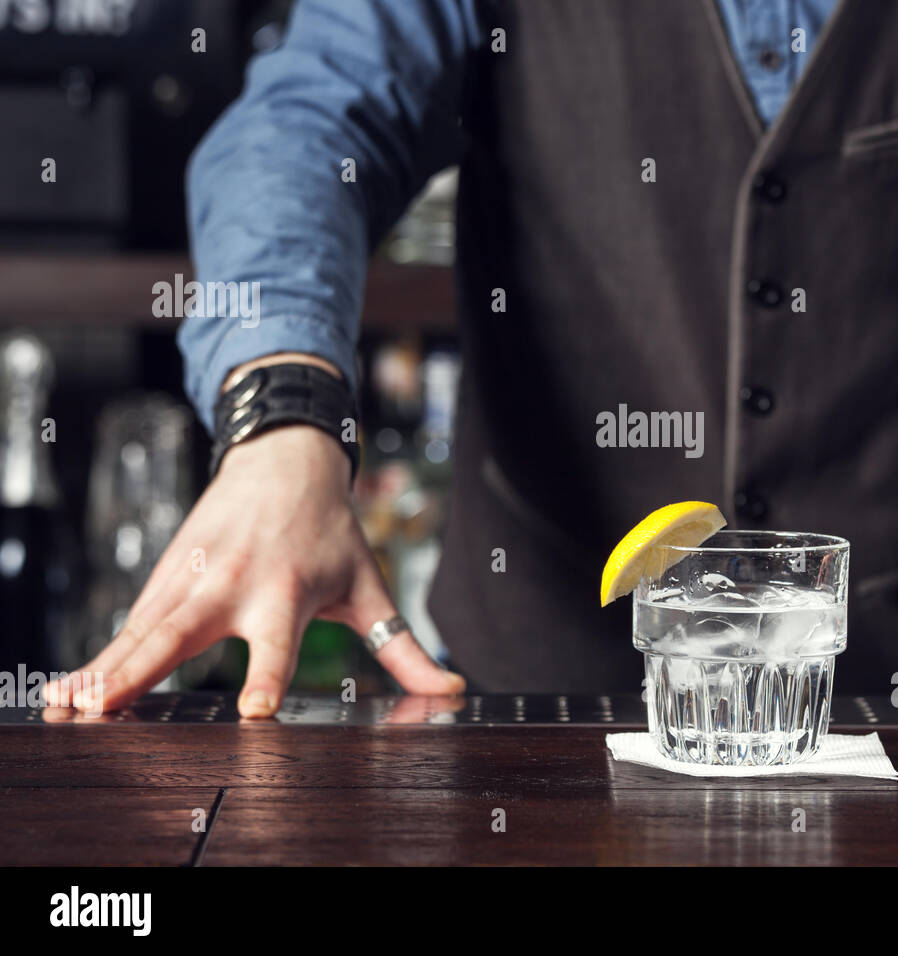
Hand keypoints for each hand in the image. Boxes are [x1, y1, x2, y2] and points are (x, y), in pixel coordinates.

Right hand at [47, 424, 463, 716]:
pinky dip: (101, 655)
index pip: (278, 647)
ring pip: (142, 629)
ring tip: (68, 704)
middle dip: (141, 671)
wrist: (284, 459)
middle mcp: (233, 586)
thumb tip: (451, 685)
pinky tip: (71, 689)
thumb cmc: (330, 530)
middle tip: (104, 707)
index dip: (266, 679)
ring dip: (104, 667)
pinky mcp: (167, 576)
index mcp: (287, 593)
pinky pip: (132, 624)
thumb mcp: (371, 585)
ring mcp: (192, 579)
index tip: (253, 711)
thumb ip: (404, 646)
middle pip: (183, 635)